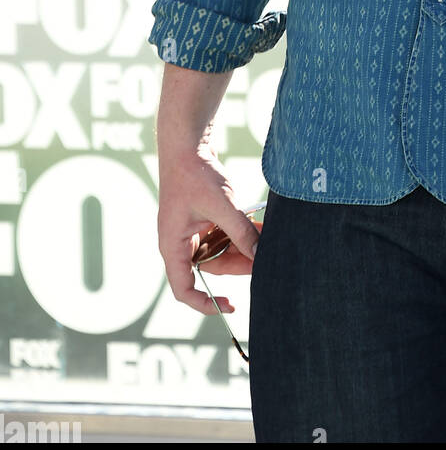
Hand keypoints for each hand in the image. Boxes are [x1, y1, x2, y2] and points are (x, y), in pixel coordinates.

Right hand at [157, 143, 261, 317]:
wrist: (187, 144)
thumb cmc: (194, 173)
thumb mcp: (221, 204)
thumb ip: (239, 230)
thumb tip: (259, 253)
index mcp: (174, 245)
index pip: (183, 288)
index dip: (204, 303)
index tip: (228, 305)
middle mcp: (182, 242)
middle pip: (212, 267)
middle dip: (240, 264)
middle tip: (265, 261)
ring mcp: (194, 230)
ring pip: (222, 250)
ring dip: (244, 246)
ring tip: (268, 239)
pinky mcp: (205, 218)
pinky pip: (225, 233)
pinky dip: (242, 232)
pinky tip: (262, 227)